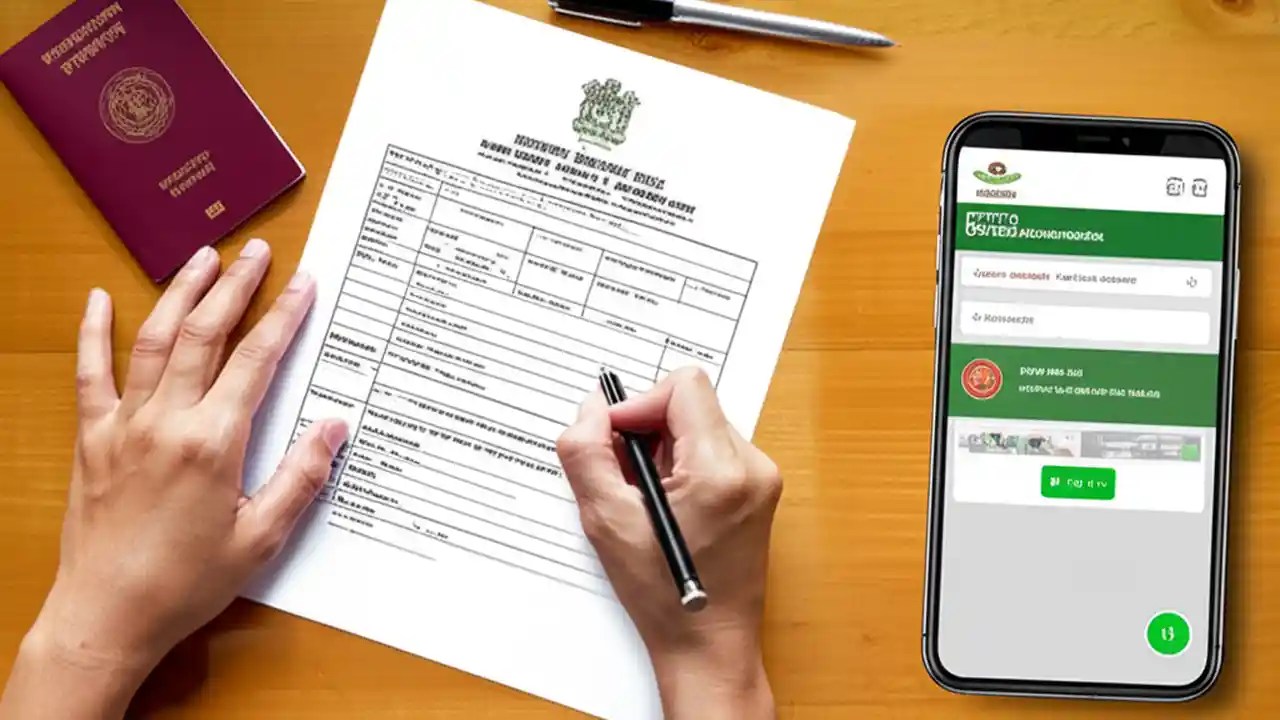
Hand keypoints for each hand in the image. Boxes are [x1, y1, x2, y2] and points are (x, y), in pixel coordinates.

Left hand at [0, 241, 346, 719]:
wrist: (107, 615)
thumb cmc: (186, 583)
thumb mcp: (260, 538)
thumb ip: (300, 477)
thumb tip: (334, 428)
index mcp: (213, 443)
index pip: (256, 361)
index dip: (283, 316)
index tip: (301, 284)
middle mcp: (167, 421)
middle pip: (205, 334)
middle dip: (235, 287)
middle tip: (258, 251)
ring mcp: (124, 425)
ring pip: (154, 340)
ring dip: (180, 293)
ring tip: (203, 257)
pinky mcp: (92, 439)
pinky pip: (91, 374)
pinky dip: (95, 332)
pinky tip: (99, 299)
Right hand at [556, 368, 781, 719]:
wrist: (708, 647)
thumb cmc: (661, 598)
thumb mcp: (606, 521)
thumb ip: (587, 454)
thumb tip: (591, 410)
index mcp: (722, 470)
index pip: (684, 386)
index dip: (638, 404)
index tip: (614, 440)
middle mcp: (752, 466)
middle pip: (691, 405)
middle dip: (648, 431)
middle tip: (625, 478)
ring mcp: (761, 479)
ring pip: (699, 426)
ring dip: (662, 451)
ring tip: (646, 500)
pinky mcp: (758, 491)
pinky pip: (712, 450)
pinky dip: (680, 466)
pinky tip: (666, 507)